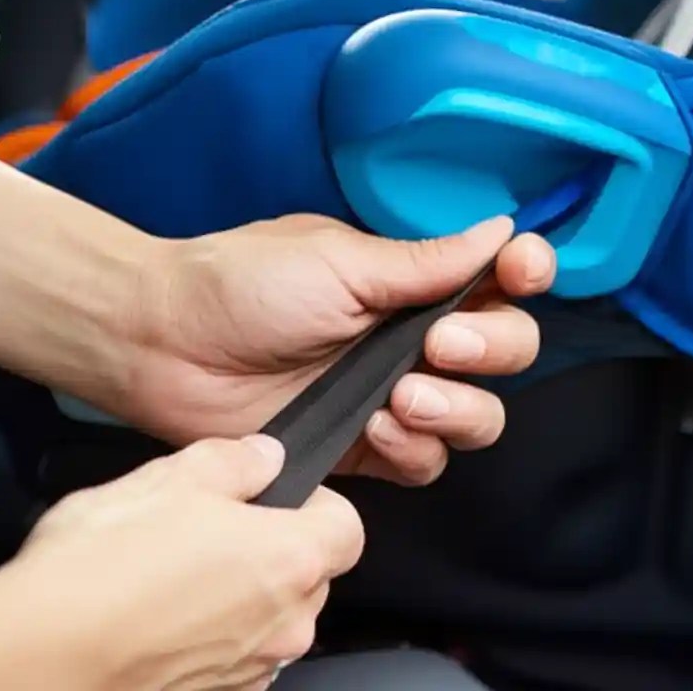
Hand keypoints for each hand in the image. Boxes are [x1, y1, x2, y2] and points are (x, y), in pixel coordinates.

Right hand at [0, 436, 359, 689]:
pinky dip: (209, 638)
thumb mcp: (169, 478)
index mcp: (291, 557)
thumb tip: (264, 456)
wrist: (41, 654)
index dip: (315, 505)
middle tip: (208, 531)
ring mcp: (253, 668)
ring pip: (269, 618)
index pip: (347, 526)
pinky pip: (233, 657)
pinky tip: (158, 618)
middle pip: (309, 575)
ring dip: (237, 597)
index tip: (273, 497)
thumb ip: (234, 460)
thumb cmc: (102, 568)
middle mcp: (288, 621)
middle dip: (271, 550)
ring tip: (169, 577)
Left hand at [112, 214, 554, 485]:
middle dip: (492, 349)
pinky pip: (426, 462)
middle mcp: (416, 338)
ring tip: (400, 397)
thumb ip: (425, 262)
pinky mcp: (367, 450)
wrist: (165, 345)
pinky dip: (414, 449)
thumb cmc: (242, 283)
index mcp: (413, 281)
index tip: (522, 269)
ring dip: (458, 409)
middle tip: (442, 344)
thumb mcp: (339, 260)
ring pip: (478, 417)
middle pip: (508, 351)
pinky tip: (373, 429)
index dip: (526, 273)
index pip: (500, 279)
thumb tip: (503, 229)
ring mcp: (395, 397)